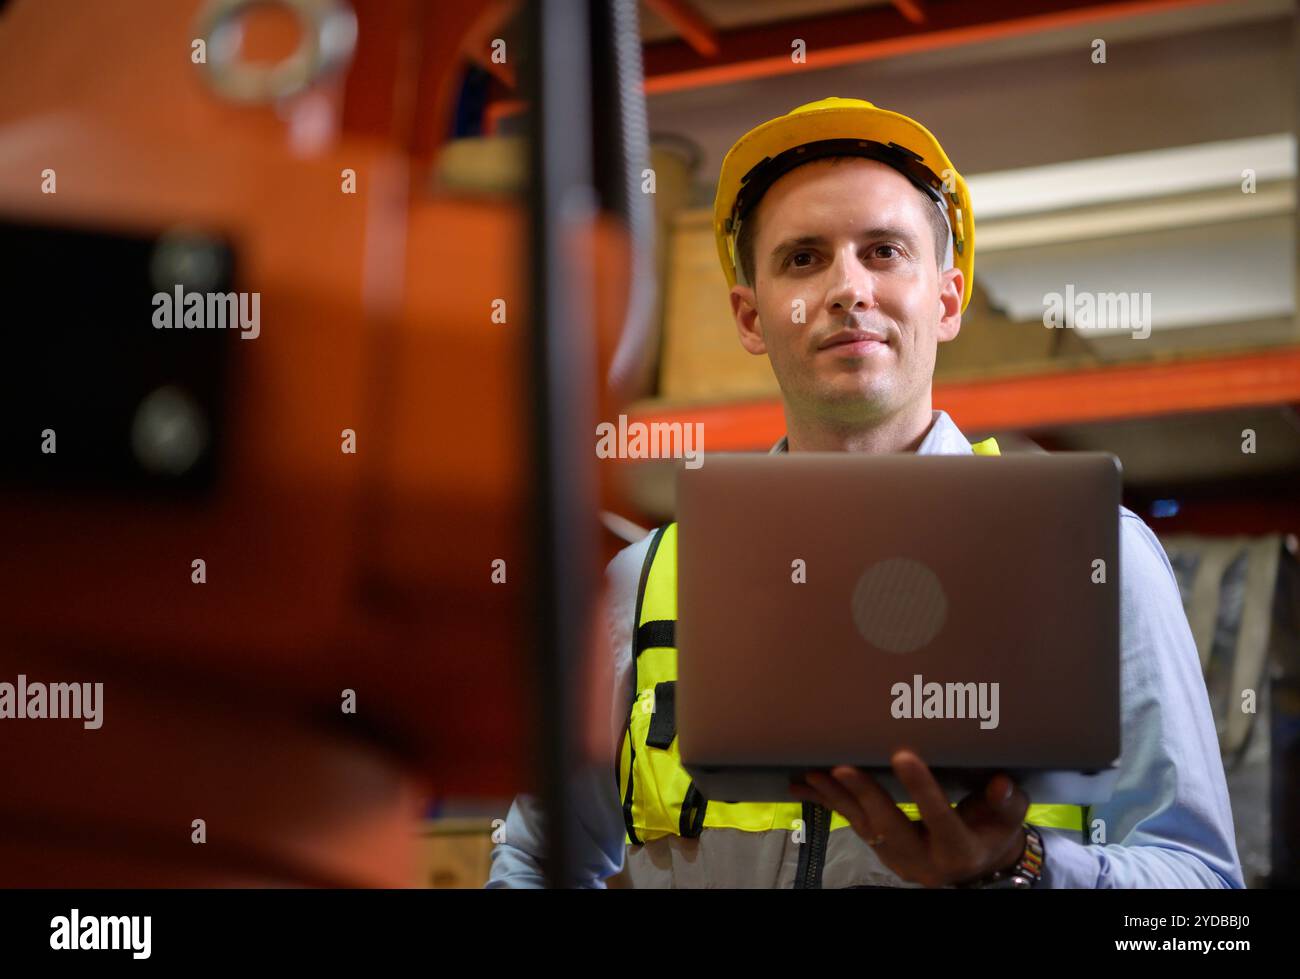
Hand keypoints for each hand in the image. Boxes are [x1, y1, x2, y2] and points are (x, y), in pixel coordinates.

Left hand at [790, 749, 1028, 887]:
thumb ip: (1007, 803)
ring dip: (836, 798)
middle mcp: (922, 860)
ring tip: (813, 774)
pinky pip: (851, 823)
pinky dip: (828, 802)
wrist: (977, 865)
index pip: (940, 818)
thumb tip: (1001, 784)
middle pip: (890, 827)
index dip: (922, 790)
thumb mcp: (1008, 821)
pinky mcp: (879, 847)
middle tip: (842, 768)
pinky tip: (805, 785)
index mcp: (958, 850)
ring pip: (862, 826)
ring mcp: (896, 857)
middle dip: (865, 796)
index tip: (904, 756)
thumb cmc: (994, 833)